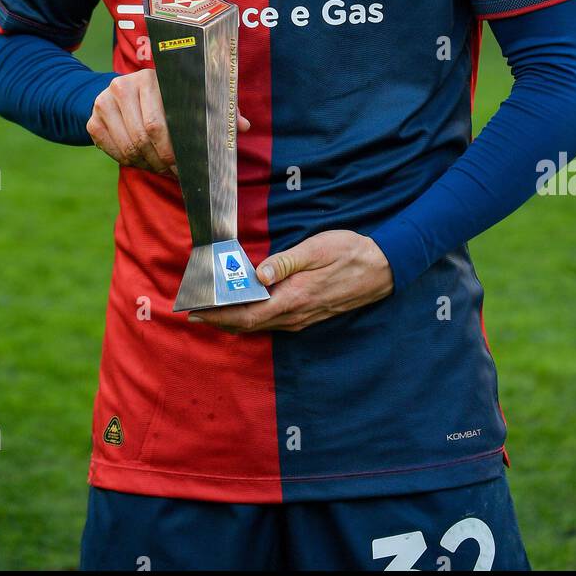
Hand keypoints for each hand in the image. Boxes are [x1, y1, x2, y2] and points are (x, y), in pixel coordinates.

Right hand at [87, 69, 249, 173]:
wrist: (124, 93)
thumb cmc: (167, 98)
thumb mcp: (189, 97)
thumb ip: (215, 110)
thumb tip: (243, 126)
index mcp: (150, 78)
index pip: (157, 125)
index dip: (172, 152)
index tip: (185, 167)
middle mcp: (122, 86)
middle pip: (142, 139)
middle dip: (161, 162)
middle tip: (175, 173)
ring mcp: (103, 102)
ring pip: (127, 148)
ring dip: (147, 165)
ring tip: (162, 169)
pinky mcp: (92, 120)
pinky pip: (112, 152)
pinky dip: (130, 162)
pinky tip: (143, 162)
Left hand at [187, 230, 393, 332]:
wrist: (382, 269)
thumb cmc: (348, 253)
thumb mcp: (316, 249)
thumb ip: (285, 262)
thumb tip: (258, 274)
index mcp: (293, 299)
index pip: (246, 316)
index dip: (217, 317)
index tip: (195, 312)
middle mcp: (294, 316)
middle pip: (248, 326)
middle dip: (218, 320)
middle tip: (194, 312)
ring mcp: (301, 319)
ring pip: (259, 326)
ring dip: (233, 320)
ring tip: (212, 308)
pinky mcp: (307, 315)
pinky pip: (272, 322)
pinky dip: (251, 317)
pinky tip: (244, 305)